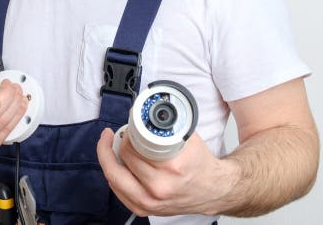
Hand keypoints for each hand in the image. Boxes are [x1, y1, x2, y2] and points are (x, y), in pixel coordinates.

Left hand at [96, 128, 235, 216]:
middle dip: (114, 145)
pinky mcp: (145, 210)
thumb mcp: (187, 138)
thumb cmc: (201, 165)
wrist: (213, 190)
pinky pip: (118, 192)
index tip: (125, 129)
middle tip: (114, 135)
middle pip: (121, 162)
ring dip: (108, 160)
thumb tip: (149, 112)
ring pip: (114, 178)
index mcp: (171, 168)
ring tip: (110, 147)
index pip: (134, 148)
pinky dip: (113, 177)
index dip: (126, 136)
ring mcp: (151, 203)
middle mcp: (159, 188)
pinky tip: (114, 165)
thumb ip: (168, 125)